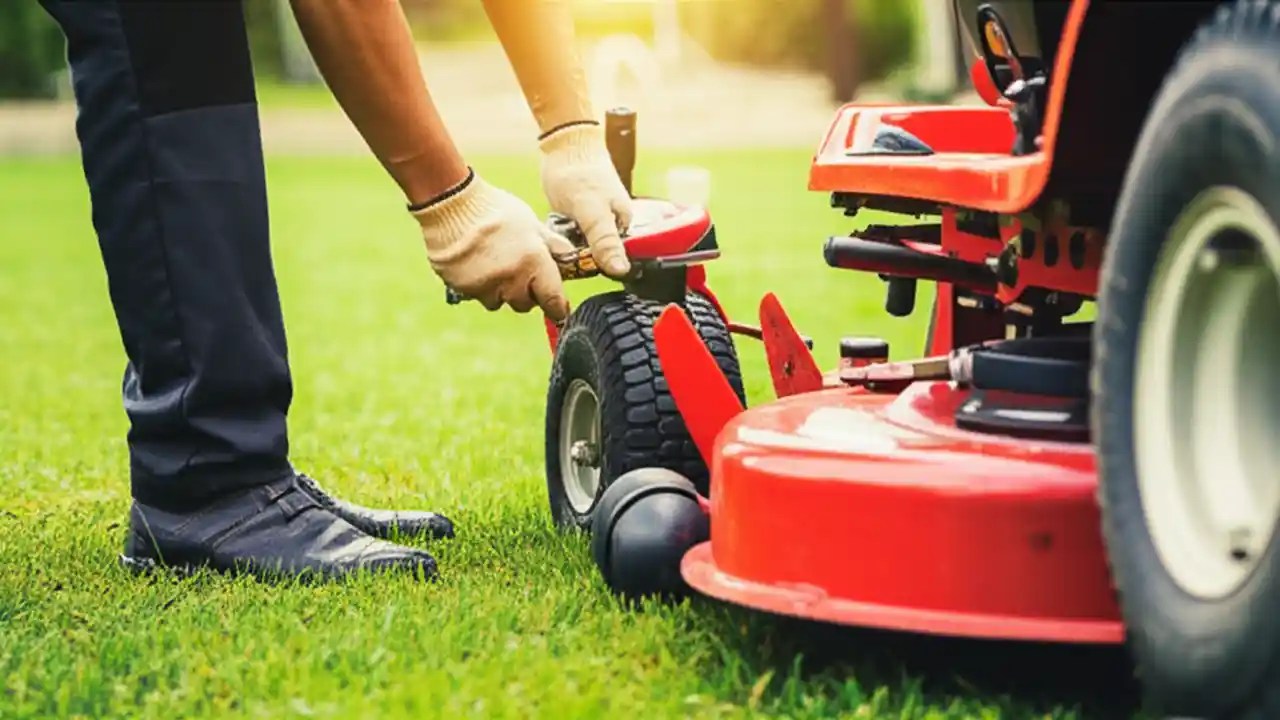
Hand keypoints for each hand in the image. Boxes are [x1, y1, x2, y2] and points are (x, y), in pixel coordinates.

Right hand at [411, 169, 573, 321]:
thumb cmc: (495, 210)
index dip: (557, 307)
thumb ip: (552, 245)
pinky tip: (473, 262)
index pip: (553, 301)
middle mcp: (512, 281)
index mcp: (534, 263)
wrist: (451, 204)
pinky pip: (474, 295)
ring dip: (499, 291)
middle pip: (525, 304)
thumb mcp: (531, 223)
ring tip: (492, 263)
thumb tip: (571, 259)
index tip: (557, 308)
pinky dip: (477, 284)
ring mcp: (486, 287)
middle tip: (518, 271)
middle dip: (525, 293)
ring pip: (498, 302)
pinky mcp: (463, 288)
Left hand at [539, 122, 632, 277]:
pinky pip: (572, 235)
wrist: (565, 144)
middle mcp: (613, 224)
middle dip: (579, 257)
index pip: (613, 260)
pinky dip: (562, 236)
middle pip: (596, 255)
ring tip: (555, 241)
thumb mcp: (593, 211)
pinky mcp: (580, 215)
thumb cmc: (580, 174)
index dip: (594, 266)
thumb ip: (605, 241)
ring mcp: (596, 220)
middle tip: (560, 249)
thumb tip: (621, 271)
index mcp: (624, 224)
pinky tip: (554, 231)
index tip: (574, 263)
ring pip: (582, 246)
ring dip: (568, 248)